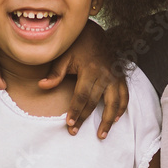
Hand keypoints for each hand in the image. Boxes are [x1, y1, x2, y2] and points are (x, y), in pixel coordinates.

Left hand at [39, 20, 128, 137]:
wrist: (95, 32)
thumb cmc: (77, 45)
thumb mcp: (64, 56)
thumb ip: (55, 73)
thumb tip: (42, 86)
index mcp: (90, 69)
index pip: (82, 95)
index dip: (75, 110)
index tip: (69, 123)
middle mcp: (105, 74)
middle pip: (95, 101)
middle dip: (85, 118)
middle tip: (74, 131)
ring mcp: (115, 76)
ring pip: (114, 102)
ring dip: (108, 120)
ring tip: (101, 134)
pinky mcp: (120, 77)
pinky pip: (125, 95)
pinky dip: (122, 108)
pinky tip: (116, 119)